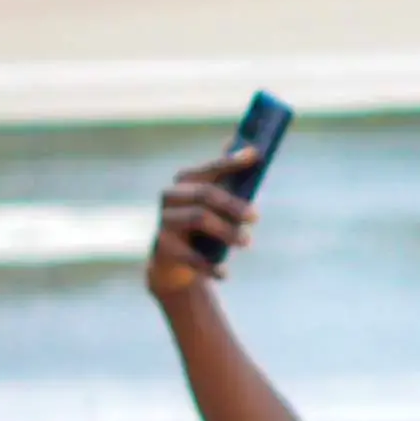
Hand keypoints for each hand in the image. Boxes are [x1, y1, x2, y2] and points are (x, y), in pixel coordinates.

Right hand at [147, 149, 258, 298]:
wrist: (173, 265)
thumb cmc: (202, 229)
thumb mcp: (217, 204)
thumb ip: (229, 178)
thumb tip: (248, 146)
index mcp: (185, 182)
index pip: (210, 169)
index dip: (232, 162)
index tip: (256, 155)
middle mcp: (171, 196)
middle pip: (205, 194)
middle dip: (234, 204)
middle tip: (257, 217)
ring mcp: (164, 221)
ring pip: (199, 218)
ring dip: (227, 231)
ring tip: (247, 242)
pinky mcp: (162, 247)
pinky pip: (190, 255)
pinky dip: (211, 265)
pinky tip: (225, 274)